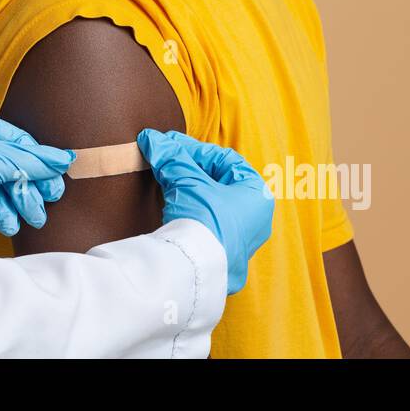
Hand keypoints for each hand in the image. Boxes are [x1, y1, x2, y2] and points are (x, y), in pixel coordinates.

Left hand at [0, 104, 74, 238]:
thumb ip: (31, 161)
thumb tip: (66, 158)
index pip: (18, 140)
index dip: (38, 165)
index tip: (54, 186)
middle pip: (13, 164)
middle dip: (25, 189)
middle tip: (40, 209)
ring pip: (2, 184)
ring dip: (11, 204)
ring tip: (16, 222)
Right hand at [138, 129, 274, 294]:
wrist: (196, 272)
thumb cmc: (203, 220)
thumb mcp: (187, 182)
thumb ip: (172, 157)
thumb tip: (151, 138)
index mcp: (257, 195)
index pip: (225, 160)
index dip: (194, 149)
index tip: (170, 145)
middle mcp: (256, 219)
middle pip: (220, 183)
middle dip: (191, 170)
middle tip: (166, 162)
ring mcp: (242, 243)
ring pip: (214, 206)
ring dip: (190, 191)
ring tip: (166, 183)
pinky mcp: (225, 261)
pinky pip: (209, 228)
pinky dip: (191, 214)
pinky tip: (173, 211)